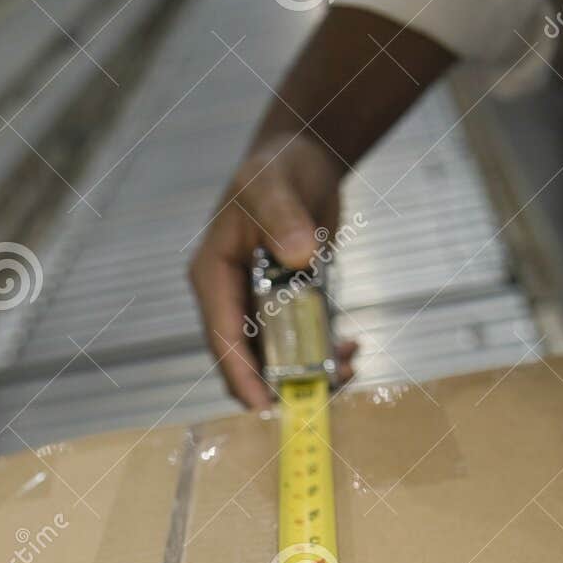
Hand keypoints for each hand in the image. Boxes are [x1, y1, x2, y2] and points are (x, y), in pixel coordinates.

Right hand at [188, 133, 349, 408]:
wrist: (303, 159)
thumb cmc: (278, 167)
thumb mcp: (275, 186)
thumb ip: (283, 217)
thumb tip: (296, 255)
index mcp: (213, 275)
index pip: (221, 335)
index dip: (240, 374)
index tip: (264, 403)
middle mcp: (230, 297)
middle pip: (246, 357)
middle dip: (281, 379)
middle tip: (321, 389)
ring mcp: (256, 305)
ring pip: (274, 356)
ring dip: (307, 370)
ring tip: (345, 366)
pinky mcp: (283, 306)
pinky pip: (297, 342)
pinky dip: (322, 352)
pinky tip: (349, 348)